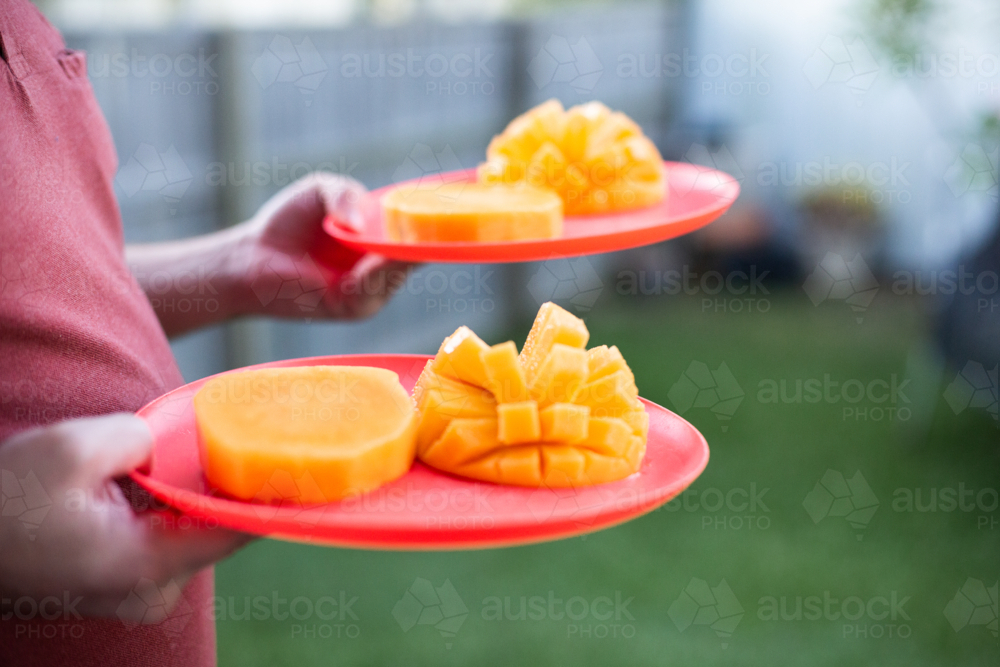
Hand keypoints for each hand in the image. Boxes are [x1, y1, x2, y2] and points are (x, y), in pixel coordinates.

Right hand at [0, 414, 250, 620]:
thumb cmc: (2, 504)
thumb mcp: (72, 450)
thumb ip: (139, 438)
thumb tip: (169, 443)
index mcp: (146, 566)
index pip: (235, 529)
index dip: (270, 493)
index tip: (302, 464)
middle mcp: (151, 592)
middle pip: (212, 526)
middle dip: (216, 480)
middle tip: (224, 435)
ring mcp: (137, 593)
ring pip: (186, 529)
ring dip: (182, 491)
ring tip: (160, 458)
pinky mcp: (123, 584)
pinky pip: (162, 538)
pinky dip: (163, 507)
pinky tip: (144, 479)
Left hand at [126, 172, 415, 335]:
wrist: (252, 256)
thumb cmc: (288, 224)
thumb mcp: (320, 192)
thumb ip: (344, 194)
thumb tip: (364, 223)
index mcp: (381, 240)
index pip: (419, 232)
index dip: (438, 222)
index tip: (462, 208)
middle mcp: (382, 267)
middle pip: (418, 254)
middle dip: (429, 239)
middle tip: (444, 222)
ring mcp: (371, 290)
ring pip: (397, 273)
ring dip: (400, 256)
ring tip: (398, 240)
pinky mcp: (353, 308)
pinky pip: (373, 291)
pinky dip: (375, 274)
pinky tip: (371, 261)